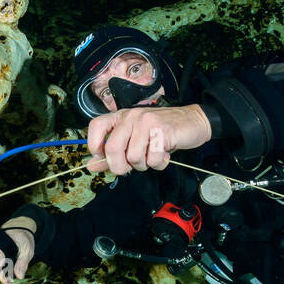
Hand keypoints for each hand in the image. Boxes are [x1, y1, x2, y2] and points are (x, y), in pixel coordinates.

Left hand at [87, 104, 211, 174]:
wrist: (192, 122)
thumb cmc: (161, 133)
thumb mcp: (135, 141)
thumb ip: (112, 154)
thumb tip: (91, 166)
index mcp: (121, 117)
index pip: (96, 127)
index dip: (95, 147)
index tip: (105, 158)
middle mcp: (131, 116)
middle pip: (112, 149)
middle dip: (120, 167)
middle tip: (130, 167)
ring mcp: (146, 122)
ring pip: (133, 157)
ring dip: (144, 165)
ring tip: (152, 156)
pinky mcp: (161, 131)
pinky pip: (152, 159)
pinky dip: (158, 164)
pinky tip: (164, 155)